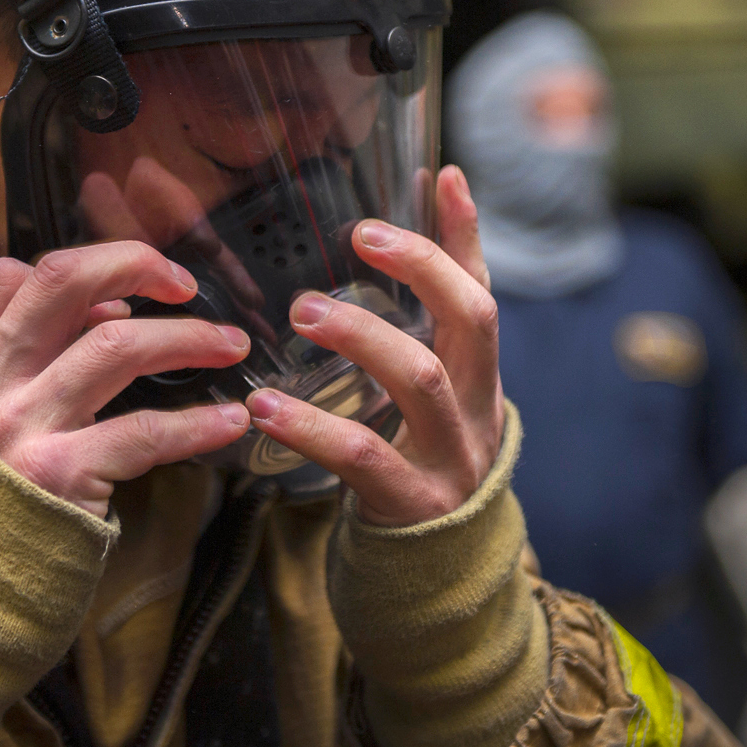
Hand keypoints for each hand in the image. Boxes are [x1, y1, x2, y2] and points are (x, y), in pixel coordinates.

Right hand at [0, 240, 251, 515]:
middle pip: (62, 283)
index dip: (74, 270)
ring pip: (116, 346)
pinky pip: (145, 431)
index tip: (121, 293)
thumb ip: (23, 366)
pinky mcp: (61, 475)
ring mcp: (24, 426)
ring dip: (187, 336)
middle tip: (184, 282)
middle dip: (133, 264)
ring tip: (228, 345)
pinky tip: (229, 421)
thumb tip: (105, 314)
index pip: (9, 277)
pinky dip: (198, 422)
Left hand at [244, 165, 504, 526]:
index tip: (443, 175)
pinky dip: (310, 426)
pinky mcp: (409, 501)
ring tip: (302, 312)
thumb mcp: (430, 390)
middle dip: (420, 268)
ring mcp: (450, 456)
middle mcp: (477, 407)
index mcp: (479, 374)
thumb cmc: (418, 457)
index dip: (467, 233)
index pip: (482, 289)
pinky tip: (264, 407)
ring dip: (359, 335)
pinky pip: (362, 453)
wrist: (437, 571)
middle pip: (473, 319)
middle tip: (359, 236)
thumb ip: (417, 325)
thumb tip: (401, 241)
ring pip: (418, 379)